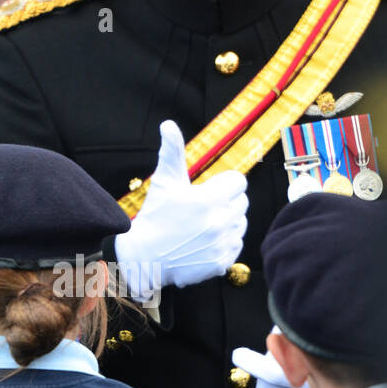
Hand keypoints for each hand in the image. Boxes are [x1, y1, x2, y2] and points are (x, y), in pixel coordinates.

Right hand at [115, 120, 247, 297]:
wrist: (144, 257)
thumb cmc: (154, 215)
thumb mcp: (164, 181)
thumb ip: (172, 151)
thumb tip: (168, 125)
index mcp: (210, 198)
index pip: (239, 182)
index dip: (224, 183)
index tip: (208, 189)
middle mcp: (220, 221)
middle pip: (242, 202)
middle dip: (226, 202)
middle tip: (203, 208)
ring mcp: (222, 244)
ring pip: (240, 224)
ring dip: (227, 222)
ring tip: (203, 226)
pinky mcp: (221, 263)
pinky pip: (236, 246)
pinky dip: (224, 244)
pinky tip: (204, 243)